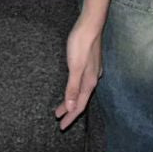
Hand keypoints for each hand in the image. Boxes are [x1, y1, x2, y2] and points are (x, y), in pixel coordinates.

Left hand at [54, 14, 102, 129]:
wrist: (90, 25)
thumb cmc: (81, 45)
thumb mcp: (75, 67)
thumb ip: (73, 88)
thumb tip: (71, 108)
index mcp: (89, 81)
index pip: (80, 105)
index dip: (71, 117)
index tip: (62, 126)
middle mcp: (93, 78)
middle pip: (81, 100)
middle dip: (70, 111)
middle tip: (60, 120)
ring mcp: (92, 70)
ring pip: (82, 91)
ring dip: (72, 100)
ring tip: (62, 107)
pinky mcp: (90, 63)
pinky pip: (82, 83)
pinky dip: (75, 90)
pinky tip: (73, 87)